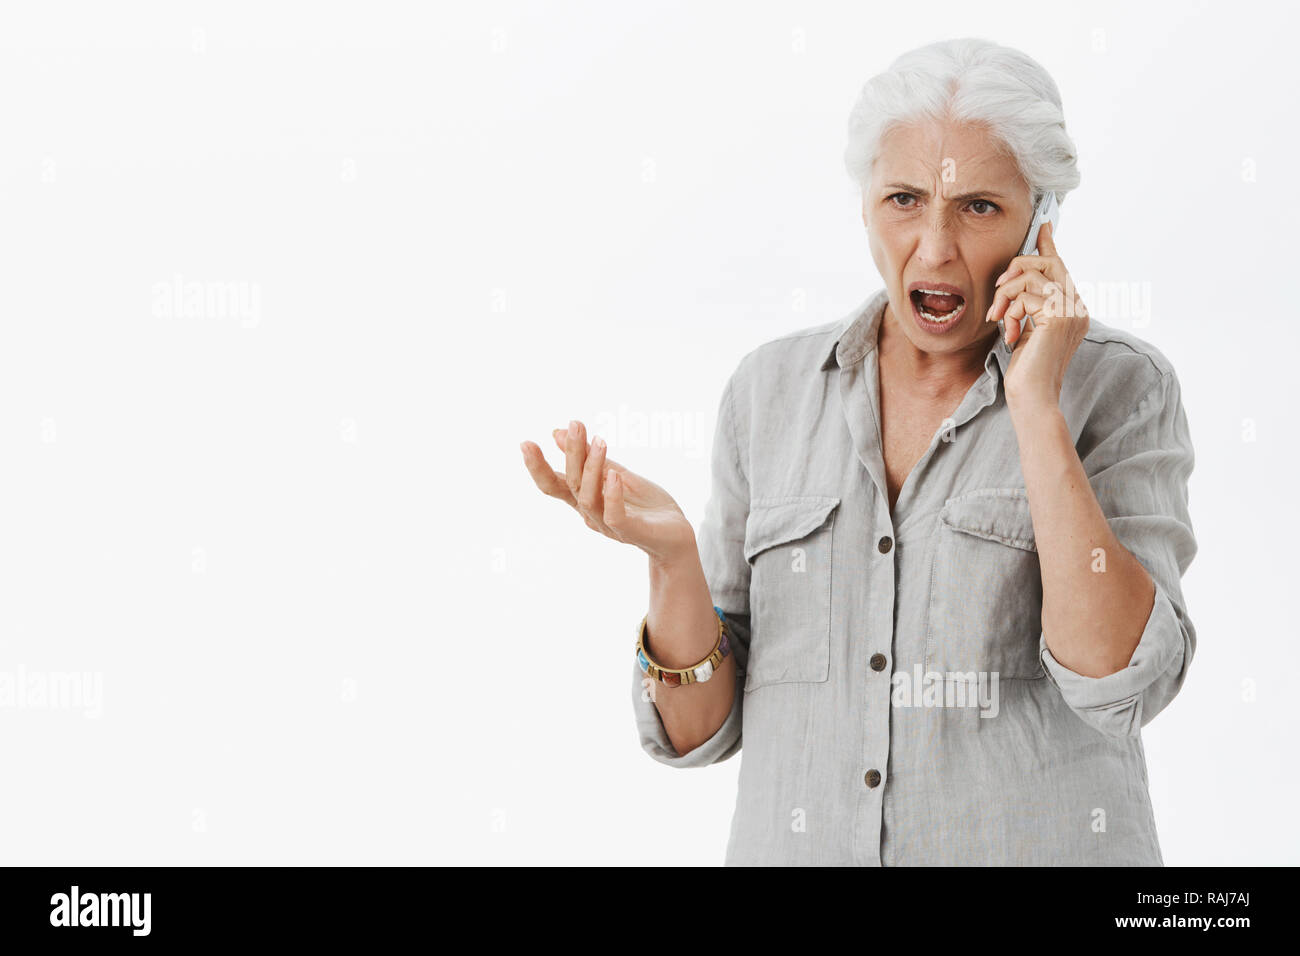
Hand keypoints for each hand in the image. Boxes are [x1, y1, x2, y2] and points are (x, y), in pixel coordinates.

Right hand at [520, 420, 697, 565]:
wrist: (677, 537)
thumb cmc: (646, 506)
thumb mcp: (617, 474)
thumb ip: (591, 458)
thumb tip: (557, 433)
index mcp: (585, 499)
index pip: (554, 484)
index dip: (538, 467)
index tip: (526, 443)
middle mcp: (591, 514)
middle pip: (571, 484)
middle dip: (571, 454)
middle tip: (575, 424)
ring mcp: (610, 525)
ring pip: (588, 498)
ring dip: (591, 468)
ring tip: (600, 441)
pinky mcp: (632, 532)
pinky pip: (614, 517)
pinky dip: (612, 496)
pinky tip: (614, 475)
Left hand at [984, 221, 1089, 408]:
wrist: (1033, 397)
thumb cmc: (1026, 371)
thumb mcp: (1025, 330)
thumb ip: (1027, 306)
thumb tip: (1015, 282)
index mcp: (1071, 307)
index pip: (1060, 266)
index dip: (1048, 244)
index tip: (1042, 226)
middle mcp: (1077, 305)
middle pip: (1046, 262)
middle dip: (1016, 269)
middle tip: (999, 291)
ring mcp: (1070, 309)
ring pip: (1030, 275)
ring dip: (1006, 295)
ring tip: (1000, 320)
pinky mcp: (1058, 316)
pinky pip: (1024, 294)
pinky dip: (1009, 312)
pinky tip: (1010, 334)